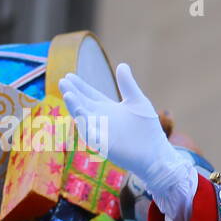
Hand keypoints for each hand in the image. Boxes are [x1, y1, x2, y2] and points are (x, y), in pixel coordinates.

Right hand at [60, 63, 195, 220]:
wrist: (157, 154)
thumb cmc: (148, 130)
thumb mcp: (137, 102)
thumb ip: (128, 85)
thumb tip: (122, 65)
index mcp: (107, 109)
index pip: (89, 95)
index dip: (79, 86)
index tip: (69, 75)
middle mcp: (100, 120)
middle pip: (82, 104)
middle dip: (73, 93)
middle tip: (63, 81)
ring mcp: (101, 133)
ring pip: (83, 118)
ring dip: (75, 107)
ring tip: (68, 94)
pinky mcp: (104, 145)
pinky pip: (91, 135)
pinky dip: (86, 125)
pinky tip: (80, 115)